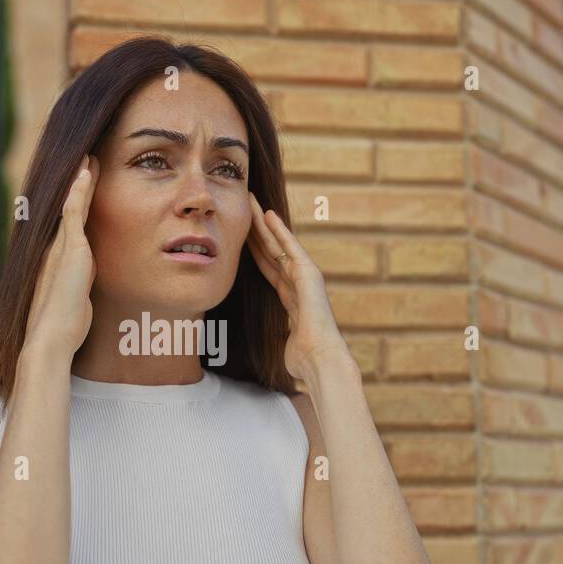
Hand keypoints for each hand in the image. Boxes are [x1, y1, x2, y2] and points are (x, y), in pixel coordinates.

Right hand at [24, 155, 98, 358]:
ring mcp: (61, 246)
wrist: (51, 337)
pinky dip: (79, 189)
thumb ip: (82, 287)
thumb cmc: (65, 327)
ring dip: (80, 179)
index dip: (78, 204)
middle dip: (78, 185)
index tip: (84, 186)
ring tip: (88, 156)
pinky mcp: (69, 247)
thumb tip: (88, 284)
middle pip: (69, 208)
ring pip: (72, 203)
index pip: (71, 225)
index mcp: (58, 260)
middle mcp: (56, 248)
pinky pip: (74, 210)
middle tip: (85, 160)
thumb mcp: (77, 303)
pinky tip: (86, 170)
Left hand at [246, 191, 351, 380]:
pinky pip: (290, 248)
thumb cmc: (304, 360)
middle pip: (271, 252)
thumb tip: (276, 356)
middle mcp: (298, 284)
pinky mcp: (309, 274)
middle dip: (256, 231)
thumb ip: (279, 340)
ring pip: (277, 245)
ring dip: (263, 224)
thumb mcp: (284, 346)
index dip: (255, 251)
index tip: (241, 236)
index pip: (269, 269)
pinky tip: (268, 215)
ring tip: (250, 203)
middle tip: (243, 209)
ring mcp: (305, 277)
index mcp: (291, 298)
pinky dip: (280, 231)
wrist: (321, 360)